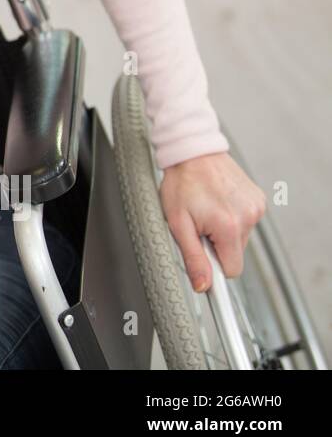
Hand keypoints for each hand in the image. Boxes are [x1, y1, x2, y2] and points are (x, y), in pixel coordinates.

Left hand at [160, 151, 266, 292]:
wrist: (193, 151)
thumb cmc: (182, 183)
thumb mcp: (178, 223)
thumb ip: (193, 257)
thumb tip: (203, 285)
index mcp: (229, 227)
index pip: (232, 270)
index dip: (215, 267)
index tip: (206, 268)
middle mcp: (249, 217)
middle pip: (235, 253)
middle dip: (216, 245)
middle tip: (199, 224)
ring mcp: (256, 207)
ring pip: (240, 238)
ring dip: (224, 230)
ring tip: (207, 209)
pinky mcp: (259, 199)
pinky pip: (246, 221)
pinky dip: (233, 217)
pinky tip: (218, 202)